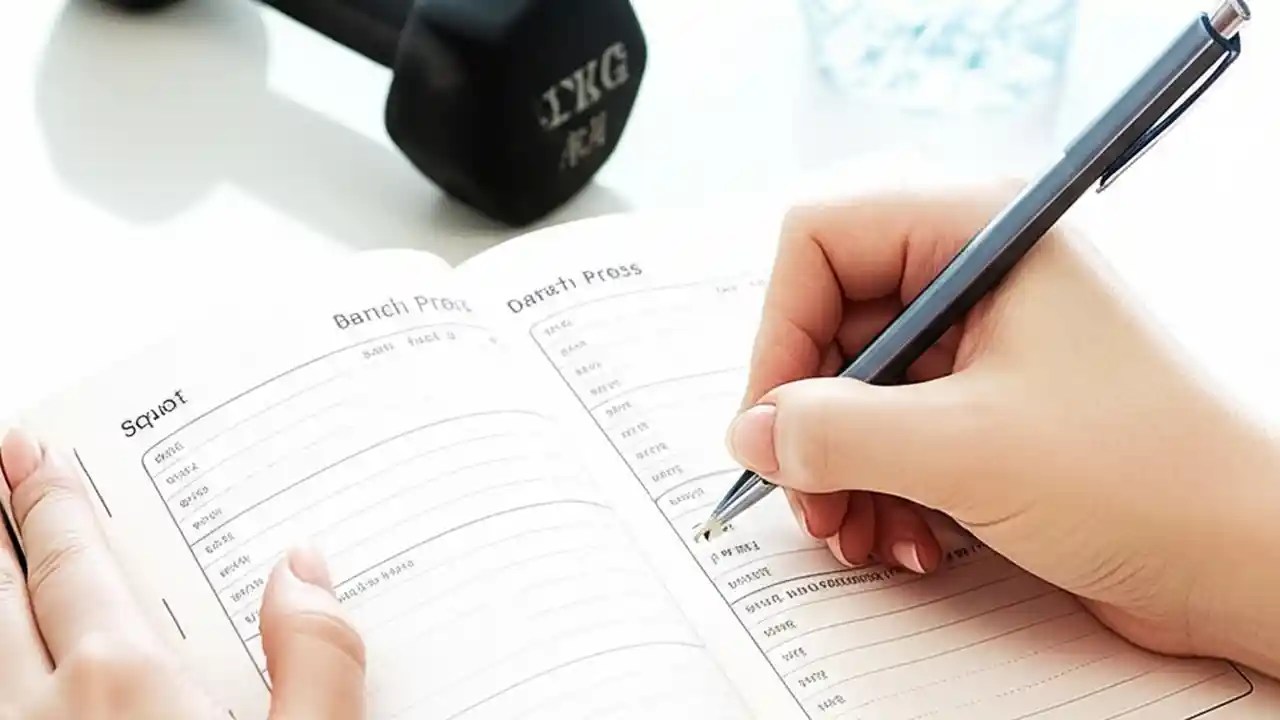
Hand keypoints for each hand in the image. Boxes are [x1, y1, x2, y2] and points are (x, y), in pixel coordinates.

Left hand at [0, 428, 366, 718]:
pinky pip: (2, 702)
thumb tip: (305, 571)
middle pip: (3, 598)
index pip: (73, 568)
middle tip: (2, 470)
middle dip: (5, 530)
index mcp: (123, 685)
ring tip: (7, 554)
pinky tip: (25, 668)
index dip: (50, 507)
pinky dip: (6, 667)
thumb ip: (314, 661)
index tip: (33, 456)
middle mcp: (45, 714)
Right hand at [725, 185, 1279, 674]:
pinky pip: (898, 430)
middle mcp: (979, 274)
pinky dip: (884, 488)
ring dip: (844, 469)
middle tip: (808, 498)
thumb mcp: (963, 450)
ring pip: (859, 387)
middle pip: (833, 323)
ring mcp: (989, 342)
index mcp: (982, 232)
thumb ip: (834, 434)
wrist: (1251, 562)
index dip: (781, 331)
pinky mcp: (994, 405)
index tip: (770, 420)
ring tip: (860, 534)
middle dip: (811, 423)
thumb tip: (752, 431)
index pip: (823, 241)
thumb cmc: (1147, 478)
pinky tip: (909, 541)